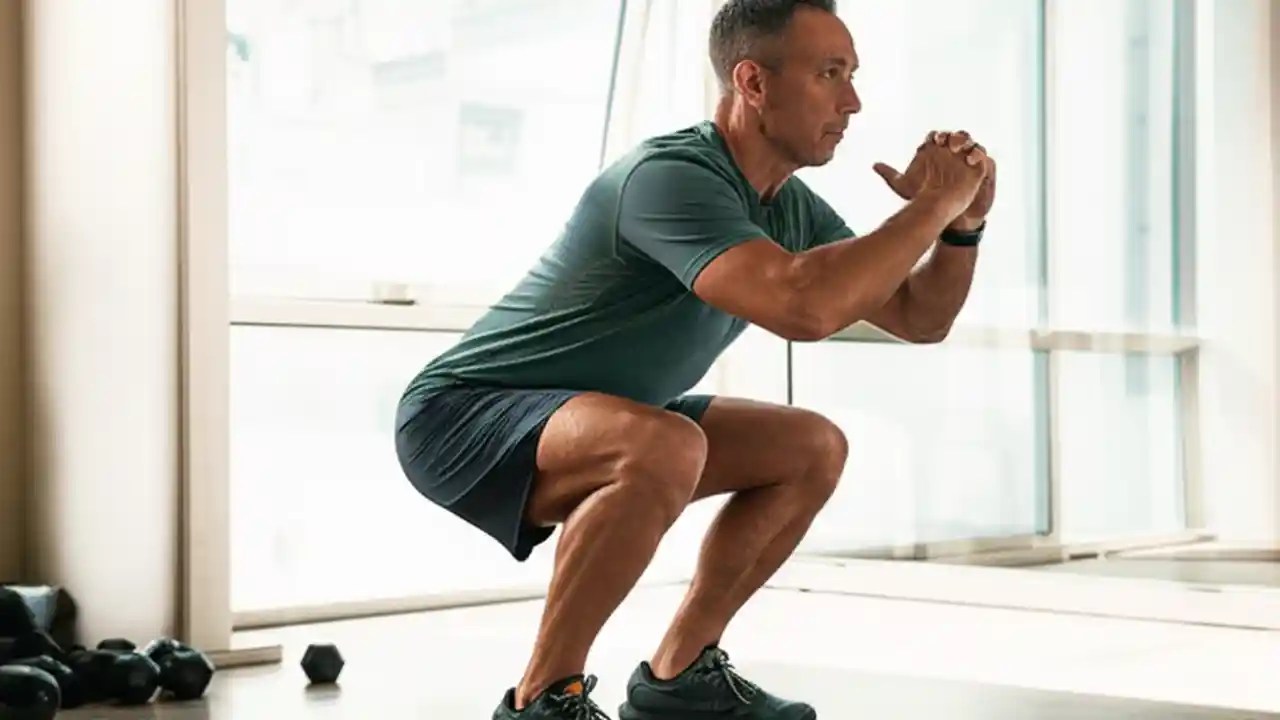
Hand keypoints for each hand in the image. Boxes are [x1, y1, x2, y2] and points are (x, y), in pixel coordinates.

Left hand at [874, 130, 991, 227]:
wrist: (940, 211)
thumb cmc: (922, 196)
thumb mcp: (904, 186)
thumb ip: (890, 174)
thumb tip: (874, 165)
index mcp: (934, 150)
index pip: (936, 136)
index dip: (935, 136)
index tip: (931, 142)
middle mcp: (950, 152)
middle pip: (953, 136)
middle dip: (950, 136)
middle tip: (943, 142)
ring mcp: (965, 159)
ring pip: (969, 142)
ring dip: (964, 141)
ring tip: (956, 149)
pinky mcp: (978, 168)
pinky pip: (981, 156)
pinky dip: (977, 155)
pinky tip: (969, 160)